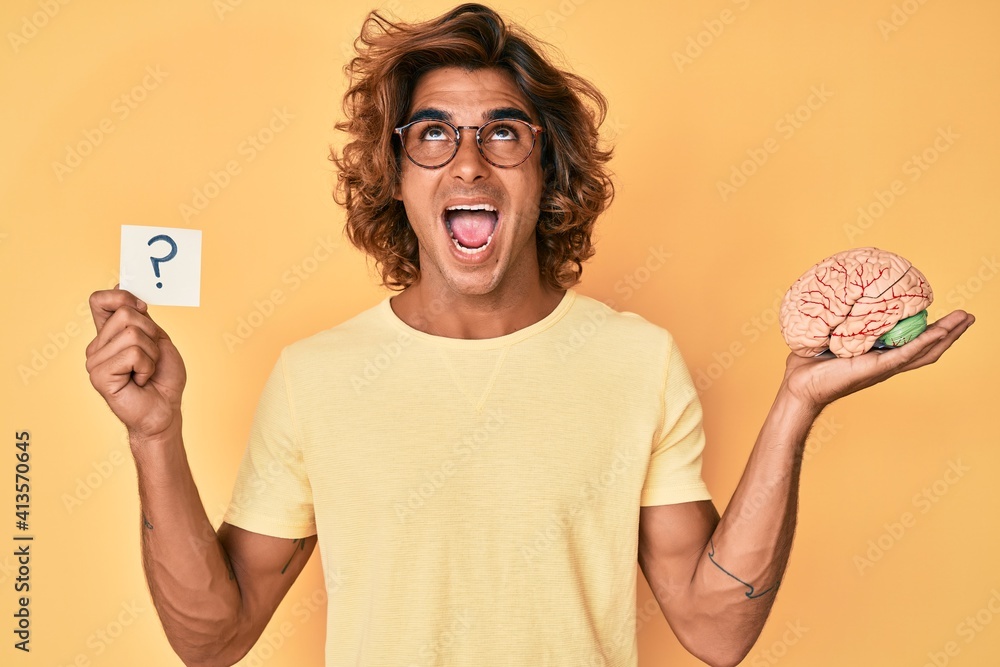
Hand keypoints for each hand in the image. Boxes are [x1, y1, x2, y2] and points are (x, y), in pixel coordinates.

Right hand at [85, 288, 186, 444]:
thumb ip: (140, 317)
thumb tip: (119, 286)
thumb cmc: (163, 379)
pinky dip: (147, 366)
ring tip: (145, 371)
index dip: (122, 297)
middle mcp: (97, 346)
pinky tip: (140, 381)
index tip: (143, 308)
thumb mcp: (157, 339)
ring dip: (152, 353)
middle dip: (152, 334)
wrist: (165, 410)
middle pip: (126, 313)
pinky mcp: (99, 375)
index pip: (100, 300)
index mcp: (108, 335)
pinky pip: (133, 353)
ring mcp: (94, 361)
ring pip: (133, 333)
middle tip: (151, 358)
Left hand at [780, 310, 974, 412]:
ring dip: (947, 335)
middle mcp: (887, 363)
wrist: (799, 385)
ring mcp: (884, 367)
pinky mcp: (877, 368)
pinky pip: (906, 354)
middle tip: (967, 316)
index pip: (912, 344)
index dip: (932, 332)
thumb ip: (836, 323)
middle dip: (950, 333)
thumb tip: (835, 300)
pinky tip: (939, 331)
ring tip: (964, 320)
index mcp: (879, 356)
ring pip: (924, 351)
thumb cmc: (809, 365)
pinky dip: (925, 342)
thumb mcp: (828, 338)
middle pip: (928, 349)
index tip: (945, 317)